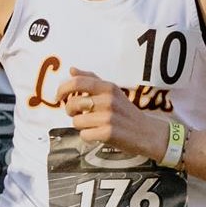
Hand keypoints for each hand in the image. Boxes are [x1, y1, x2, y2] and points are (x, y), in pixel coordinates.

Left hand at [55, 69, 169, 157]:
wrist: (147, 133)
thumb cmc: (126, 112)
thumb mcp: (112, 92)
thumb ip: (92, 79)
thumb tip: (72, 69)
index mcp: (108, 87)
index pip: (77, 82)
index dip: (63, 89)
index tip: (59, 97)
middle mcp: (108, 100)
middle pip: (73, 104)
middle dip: (71, 111)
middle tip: (79, 115)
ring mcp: (108, 117)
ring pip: (76, 122)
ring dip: (81, 126)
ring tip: (94, 125)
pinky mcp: (108, 133)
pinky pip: (84, 135)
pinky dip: (88, 137)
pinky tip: (99, 134)